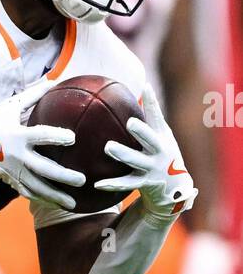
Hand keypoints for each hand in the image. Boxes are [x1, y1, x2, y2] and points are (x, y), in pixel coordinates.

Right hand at [0, 78, 85, 210]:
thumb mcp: (10, 106)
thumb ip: (33, 95)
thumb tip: (54, 80)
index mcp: (18, 136)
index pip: (40, 136)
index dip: (57, 136)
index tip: (73, 138)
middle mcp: (17, 156)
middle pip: (43, 169)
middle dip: (63, 176)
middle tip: (81, 180)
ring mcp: (14, 172)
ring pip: (37, 188)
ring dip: (55, 196)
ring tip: (73, 203)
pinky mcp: (10, 181)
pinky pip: (29, 193)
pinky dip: (43, 199)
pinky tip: (57, 203)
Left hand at [96, 83, 197, 222]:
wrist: (176, 188)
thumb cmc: (163, 153)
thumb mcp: (162, 135)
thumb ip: (151, 115)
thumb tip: (142, 85)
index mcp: (162, 136)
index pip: (157, 116)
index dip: (152, 102)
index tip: (145, 87)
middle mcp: (160, 151)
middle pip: (150, 139)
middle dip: (141, 131)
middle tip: (130, 122)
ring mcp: (152, 168)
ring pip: (136, 160)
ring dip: (123, 154)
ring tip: (108, 147)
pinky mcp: (144, 183)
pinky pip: (126, 183)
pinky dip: (112, 183)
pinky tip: (97, 184)